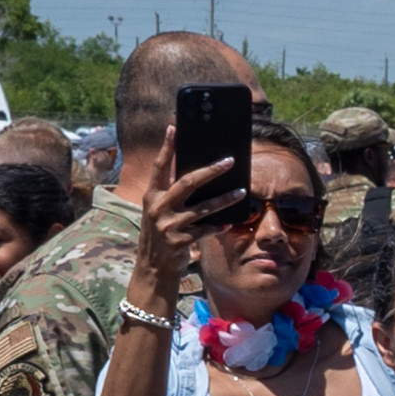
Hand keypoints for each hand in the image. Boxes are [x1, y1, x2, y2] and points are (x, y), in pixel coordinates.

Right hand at [132, 154, 249, 304]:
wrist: (153, 267)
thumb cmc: (162, 234)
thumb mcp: (161, 213)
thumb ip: (174, 196)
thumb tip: (204, 177)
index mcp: (152, 196)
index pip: (160, 167)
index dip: (167, 147)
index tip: (174, 127)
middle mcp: (158, 207)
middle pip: (188, 182)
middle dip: (211, 170)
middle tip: (230, 161)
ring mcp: (168, 225)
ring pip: (204, 208)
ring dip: (226, 200)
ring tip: (242, 192)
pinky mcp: (180, 241)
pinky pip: (206, 230)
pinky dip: (219, 226)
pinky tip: (229, 224)